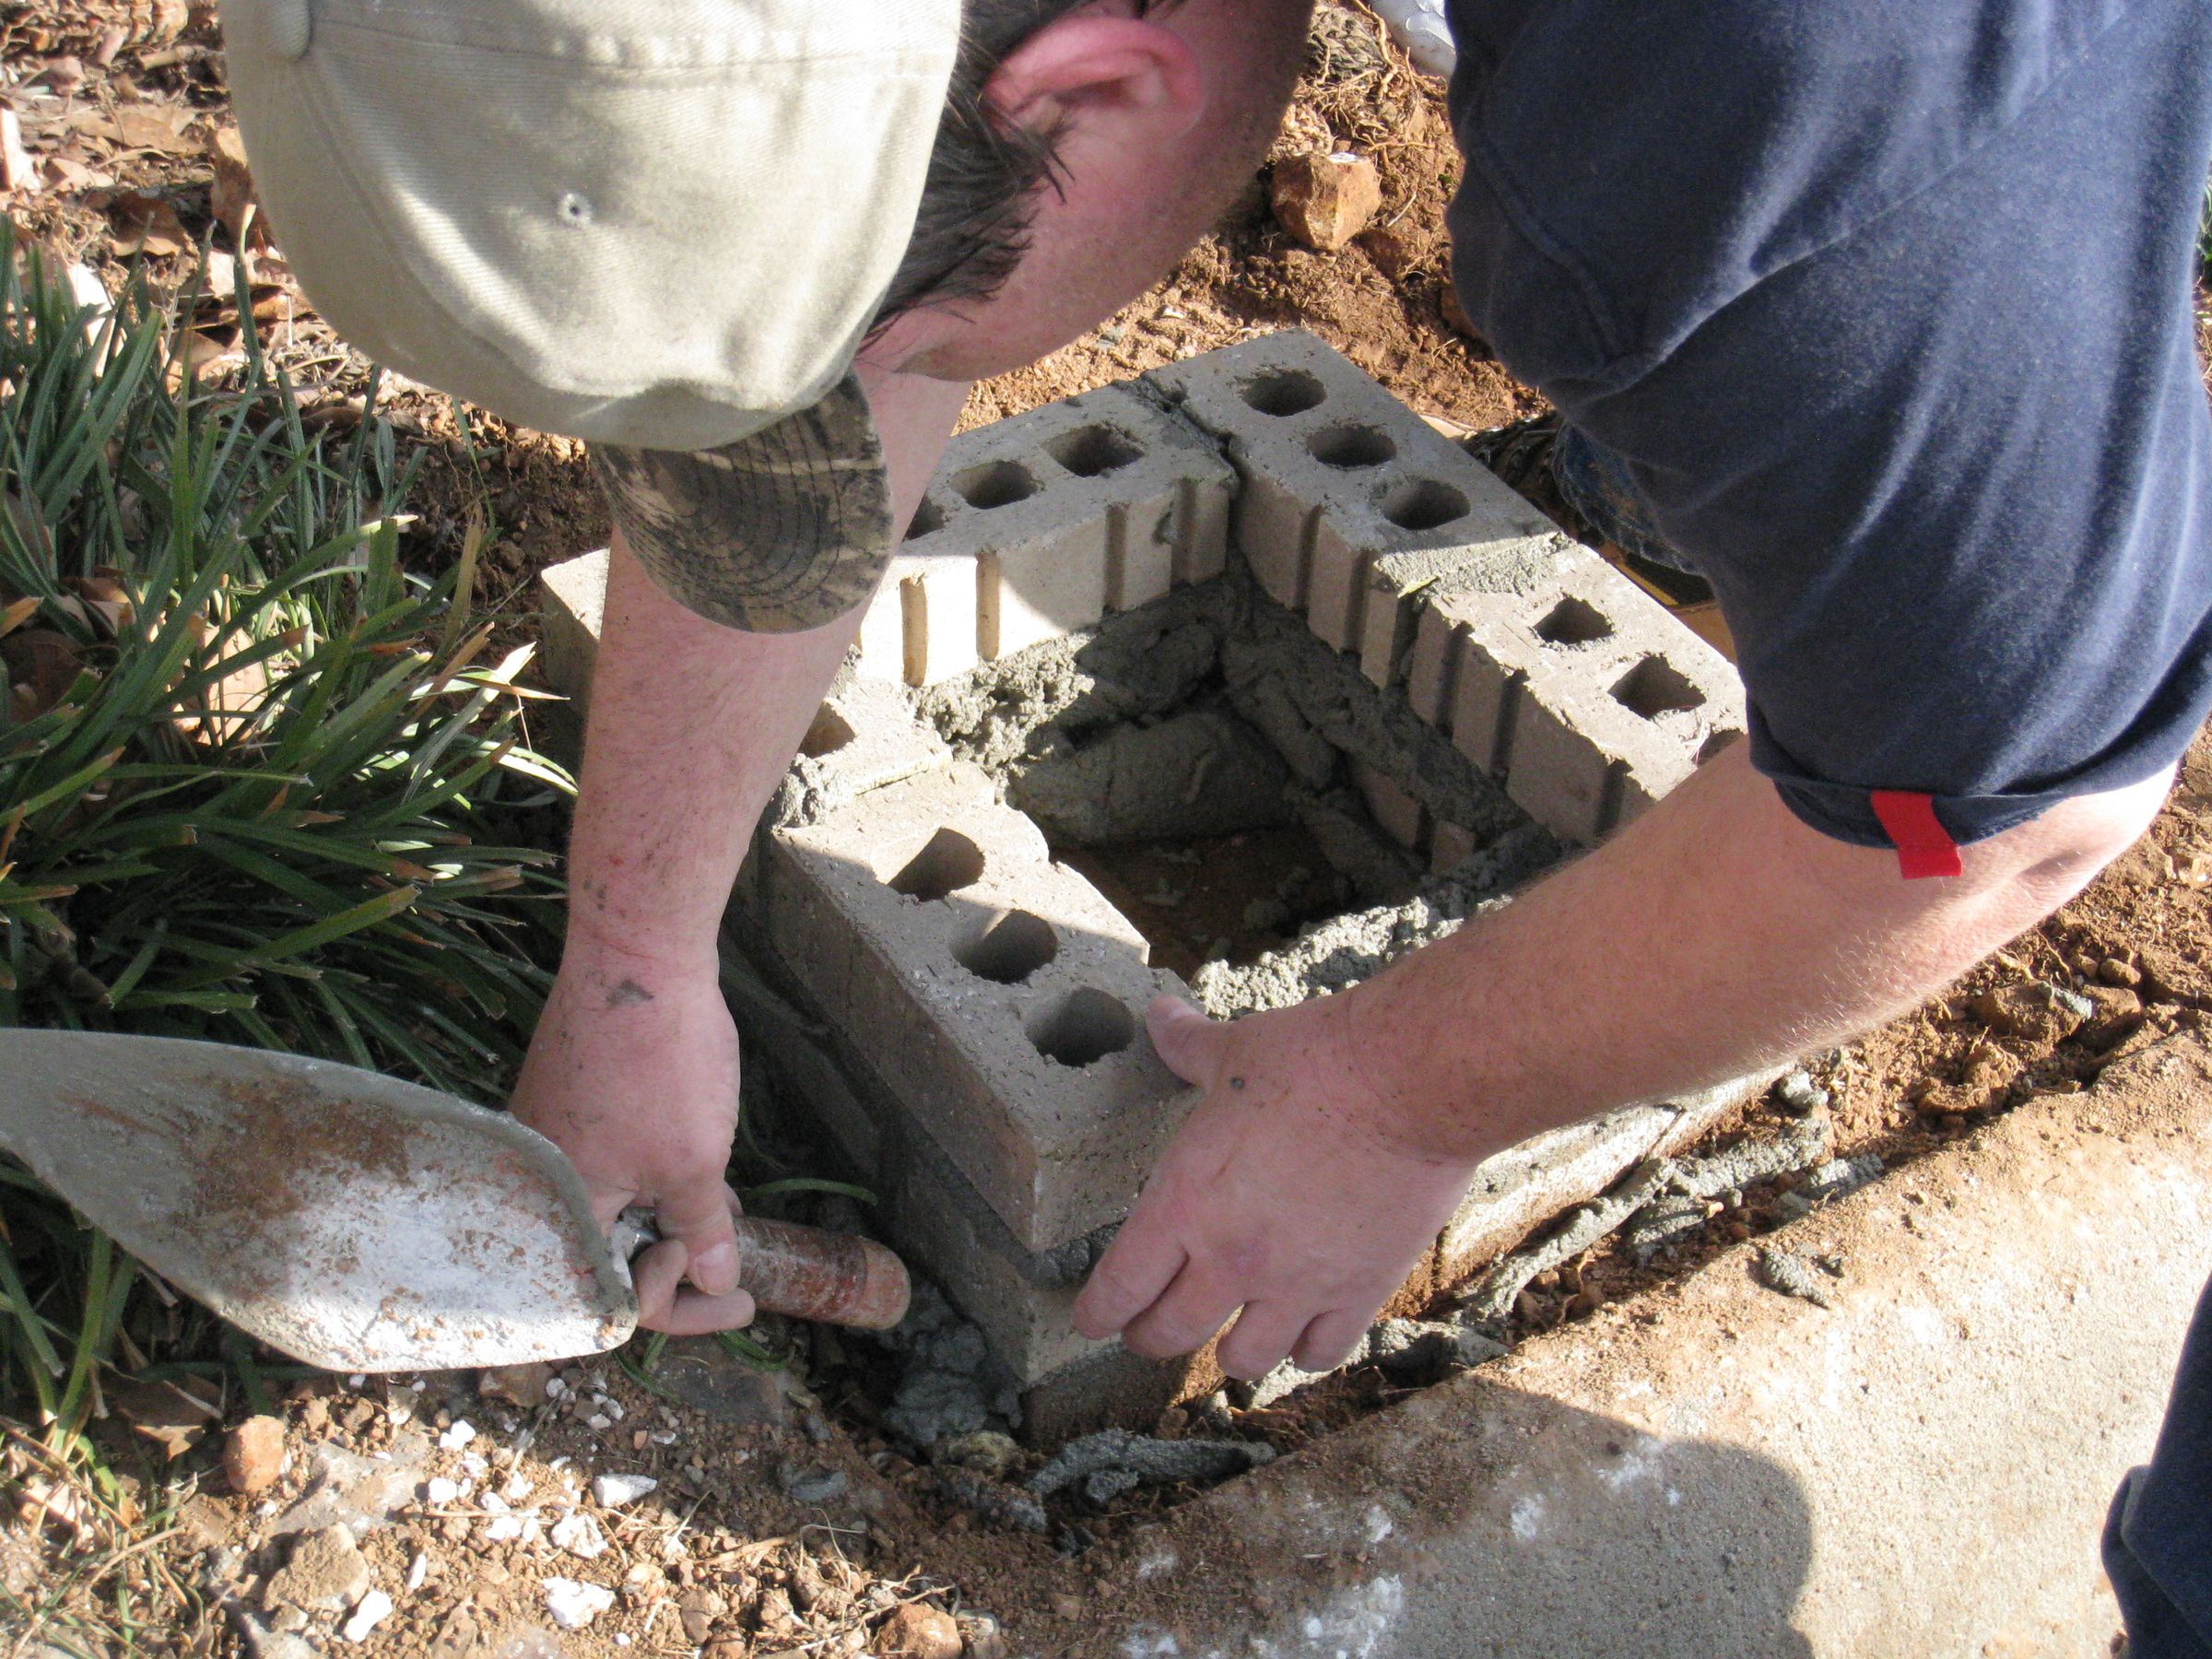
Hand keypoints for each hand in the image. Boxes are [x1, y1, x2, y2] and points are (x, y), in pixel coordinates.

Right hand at [511, 954, 756, 1334]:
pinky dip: (653, 1179)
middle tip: (733, 1271)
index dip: (678, 1306)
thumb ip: (702, 1230)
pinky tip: (700, 1172)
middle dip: (673, 1266)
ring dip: (668, 1221)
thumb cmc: (660, 1061)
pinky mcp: (568, 1101)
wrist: (636, 956)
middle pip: (605, 1257)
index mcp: (562, 1208)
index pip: (611, 1299)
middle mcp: (541, 1182)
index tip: (735, 1292)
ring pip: (610, 1206)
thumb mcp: (694, 1160)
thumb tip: (716, 1280)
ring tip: (726, 1219)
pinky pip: (607, 1163)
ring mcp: (550, 1137)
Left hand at [1073, 995, 1483, 1377]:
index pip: (1121, 1286)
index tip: (1093, 1321)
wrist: (1406, 1083)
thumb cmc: (1315, 1062)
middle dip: (1150, 1338)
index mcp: (1184, 1203)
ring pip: (1244, 1358)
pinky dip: (1304, 1352)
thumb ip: (1189, 1047)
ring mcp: (1296, 1284)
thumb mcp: (1235, 1050)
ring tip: (1226, 1344)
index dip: (1100, 1312)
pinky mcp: (1357, 1291)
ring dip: (1227, 1353)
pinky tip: (1300, 1339)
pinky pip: (1320, 1351)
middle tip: (1147, 1334)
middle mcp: (1231, 1258)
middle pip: (1169, 1333)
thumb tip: (1160, 1015)